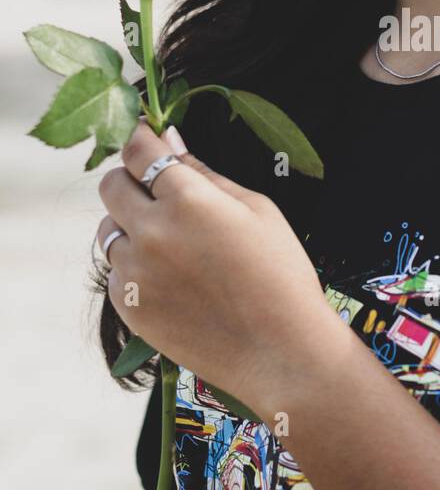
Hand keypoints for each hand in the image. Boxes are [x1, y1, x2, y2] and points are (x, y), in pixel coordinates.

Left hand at [96, 120, 334, 419]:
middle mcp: (152, 232)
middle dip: (130, 180)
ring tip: (172, 245)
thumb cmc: (280, 275)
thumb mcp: (257, 209)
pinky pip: (116, 271)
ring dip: (130, 227)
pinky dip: (135, 268)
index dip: (139, 138)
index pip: (137, 149)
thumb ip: (205, 172)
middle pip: (110, 185)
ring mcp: (135, 272)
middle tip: (159, 193)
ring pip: (108, 230)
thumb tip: (168, 140)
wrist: (280, 351)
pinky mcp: (129, 307)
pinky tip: (174, 279)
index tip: (145, 138)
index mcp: (188, 199)